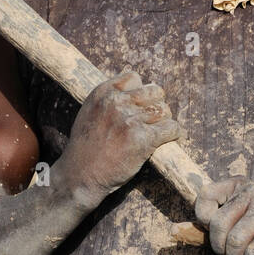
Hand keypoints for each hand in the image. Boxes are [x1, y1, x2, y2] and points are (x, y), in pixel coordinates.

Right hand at [58, 70, 179, 201]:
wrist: (80, 176)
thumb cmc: (86, 149)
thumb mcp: (90, 113)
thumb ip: (108, 100)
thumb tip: (135, 89)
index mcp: (103, 93)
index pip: (135, 78)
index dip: (140, 93)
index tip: (138, 108)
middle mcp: (116, 102)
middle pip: (154, 92)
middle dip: (155, 106)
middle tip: (150, 123)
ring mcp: (130, 119)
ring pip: (164, 110)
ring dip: (164, 122)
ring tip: (157, 134)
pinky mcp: (143, 139)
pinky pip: (172, 128)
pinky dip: (174, 134)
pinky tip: (167, 140)